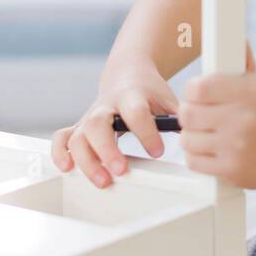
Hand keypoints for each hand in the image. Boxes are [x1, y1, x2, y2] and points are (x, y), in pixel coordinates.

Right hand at [51, 61, 178, 188]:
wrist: (127, 75)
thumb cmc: (149, 91)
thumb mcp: (167, 97)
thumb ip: (178, 117)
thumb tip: (194, 137)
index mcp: (131, 96)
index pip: (135, 112)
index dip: (145, 132)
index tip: (158, 151)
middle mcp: (106, 106)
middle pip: (97, 125)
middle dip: (107, 150)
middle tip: (121, 171)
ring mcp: (89, 117)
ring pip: (78, 136)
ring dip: (87, 160)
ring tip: (103, 180)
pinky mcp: (79, 127)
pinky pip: (62, 138)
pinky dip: (60, 153)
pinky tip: (67, 168)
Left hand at [177, 42, 255, 189]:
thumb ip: (241, 58)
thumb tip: (231, 29)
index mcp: (245, 92)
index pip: (196, 88)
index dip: (192, 92)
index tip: (198, 96)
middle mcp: (242, 119)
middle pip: (187, 114)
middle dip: (189, 115)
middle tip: (198, 116)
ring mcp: (236, 146)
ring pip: (188, 140)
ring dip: (192, 138)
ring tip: (206, 134)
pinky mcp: (231, 169)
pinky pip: (194, 162)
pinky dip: (197, 157)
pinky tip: (210, 150)